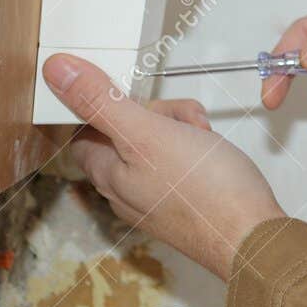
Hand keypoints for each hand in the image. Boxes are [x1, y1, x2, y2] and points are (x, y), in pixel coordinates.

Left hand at [43, 54, 285, 278]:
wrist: (251, 236)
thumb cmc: (202, 189)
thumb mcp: (147, 134)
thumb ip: (101, 102)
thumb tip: (55, 70)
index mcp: (107, 173)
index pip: (82, 132)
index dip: (103, 107)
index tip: (130, 94)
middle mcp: (124, 190)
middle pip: (124, 134)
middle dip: (155, 113)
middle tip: (181, 117)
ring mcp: (154, 199)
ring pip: (155, 146)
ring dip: (179, 127)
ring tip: (203, 133)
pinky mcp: (183, 203)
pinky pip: (178, 165)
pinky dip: (194, 149)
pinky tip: (211, 152)